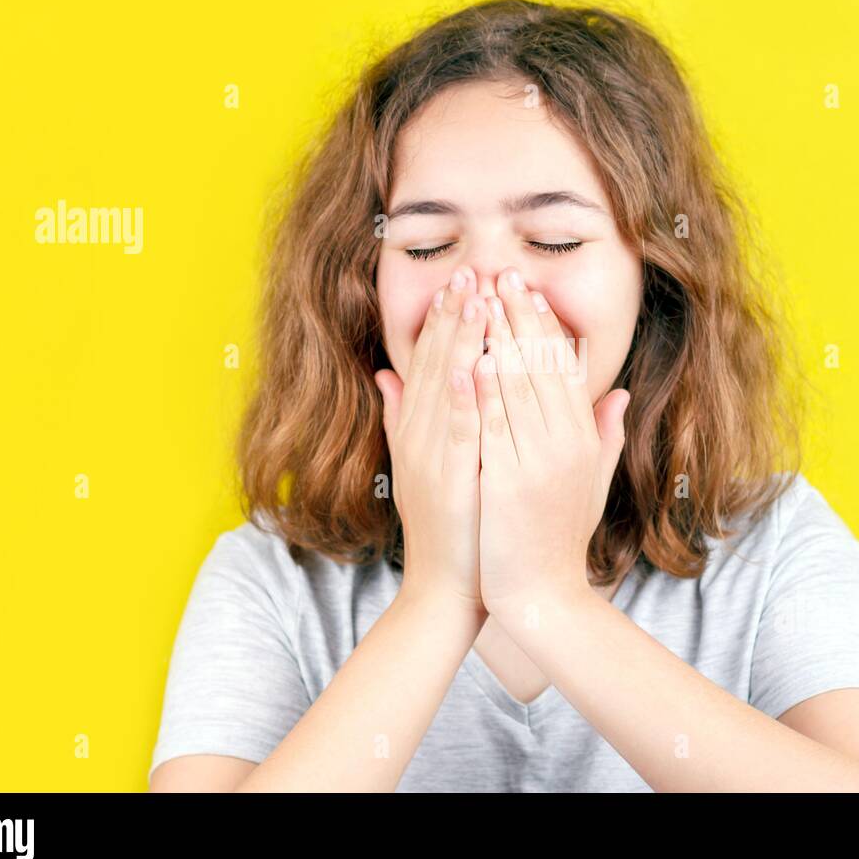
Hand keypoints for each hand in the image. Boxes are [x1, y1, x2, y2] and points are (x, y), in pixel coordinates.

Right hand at [374, 267, 488, 615]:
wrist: (446, 588)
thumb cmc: (448, 527)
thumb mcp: (419, 464)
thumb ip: (401, 417)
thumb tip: (385, 373)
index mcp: (417, 432)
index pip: (429, 364)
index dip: (443, 321)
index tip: (461, 282)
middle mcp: (418, 437)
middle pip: (434, 364)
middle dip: (453, 315)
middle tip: (470, 270)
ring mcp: (431, 457)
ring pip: (445, 386)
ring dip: (458, 339)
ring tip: (473, 295)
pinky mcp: (448, 480)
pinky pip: (457, 430)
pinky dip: (460, 394)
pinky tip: (469, 361)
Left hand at [473, 267, 630, 615]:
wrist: (542, 595)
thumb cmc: (559, 539)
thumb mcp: (591, 482)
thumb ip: (604, 434)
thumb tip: (618, 393)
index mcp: (583, 439)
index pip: (564, 367)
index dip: (544, 326)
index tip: (526, 290)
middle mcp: (566, 444)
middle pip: (542, 366)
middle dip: (519, 316)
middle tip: (500, 274)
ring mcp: (539, 463)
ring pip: (518, 385)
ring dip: (498, 337)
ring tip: (480, 298)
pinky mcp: (510, 482)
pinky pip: (495, 425)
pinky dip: (484, 388)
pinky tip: (471, 356)